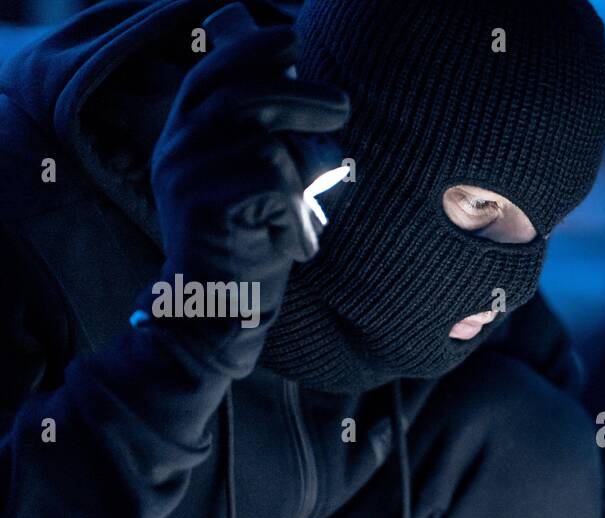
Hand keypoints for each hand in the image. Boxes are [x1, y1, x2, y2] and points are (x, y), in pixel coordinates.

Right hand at [148, 20, 348, 332]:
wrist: (219, 309)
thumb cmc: (251, 243)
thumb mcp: (258, 180)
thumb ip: (267, 134)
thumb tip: (297, 79)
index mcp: (186, 134)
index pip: (213, 74)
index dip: (251, 49)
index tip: (292, 37)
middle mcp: (177, 147)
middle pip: (244, 97)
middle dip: (302, 95)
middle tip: (342, 108)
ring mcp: (185, 174)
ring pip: (268, 145)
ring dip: (304, 175)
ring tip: (304, 208)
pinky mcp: (202, 204)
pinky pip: (274, 186)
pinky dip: (298, 217)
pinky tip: (292, 245)